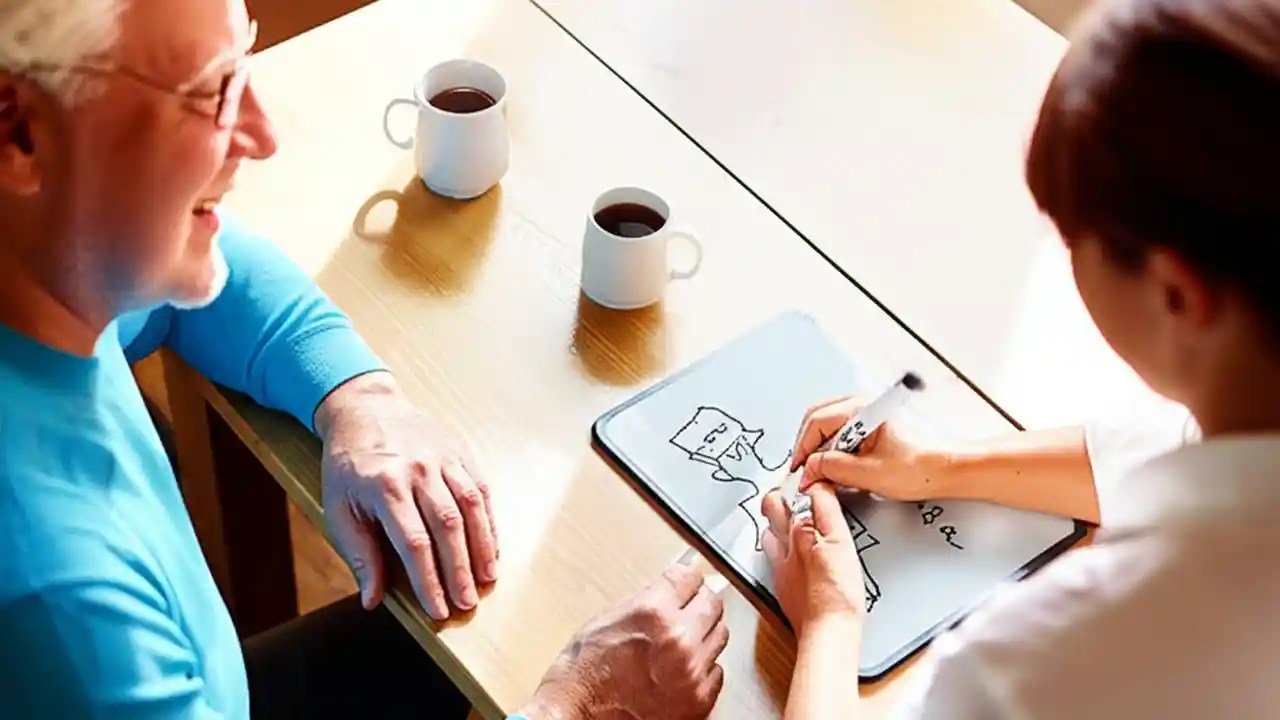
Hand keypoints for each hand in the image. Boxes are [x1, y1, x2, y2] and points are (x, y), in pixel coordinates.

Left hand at [315, 371, 497, 619]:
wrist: (365, 409)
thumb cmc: (348, 466)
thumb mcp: (338, 509)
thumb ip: (359, 554)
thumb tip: (373, 599)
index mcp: (383, 486)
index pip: (413, 542)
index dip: (429, 580)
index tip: (438, 610)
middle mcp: (417, 470)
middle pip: (446, 526)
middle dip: (460, 570)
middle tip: (468, 603)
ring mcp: (442, 457)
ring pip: (470, 505)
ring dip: (482, 546)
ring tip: (487, 579)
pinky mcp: (459, 451)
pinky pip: (480, 488)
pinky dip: (489, 521)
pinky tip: (492, 547)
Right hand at [517, 564, 728, 719]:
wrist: (578, 713)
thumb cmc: (585, 671)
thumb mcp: (610, 617)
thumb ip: (648, 599)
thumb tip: (674, 588)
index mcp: (653, 613)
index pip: (690, 577)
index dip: (685, 579)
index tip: (686, 583)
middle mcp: (678, 640)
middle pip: (712, 604)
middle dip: (698, 604)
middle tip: (686, 610)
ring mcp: (692, 672)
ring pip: (720, 635)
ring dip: (702, 635)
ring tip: (678, 644)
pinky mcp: (699, 699)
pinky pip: (717, 670)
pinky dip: (702, 668)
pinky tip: (680, 669)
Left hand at [761, 483, 864, 636]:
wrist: (828, 632)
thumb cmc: (837, 592)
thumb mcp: (840, 541)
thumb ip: (826, 509)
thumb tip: (818, 484)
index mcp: (797, 531)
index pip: (789, 494)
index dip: (799, 483)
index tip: (811, 479)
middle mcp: (783, 546)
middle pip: (771, 509)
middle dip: (779, 498)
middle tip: (794, 493)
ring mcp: (780, 567)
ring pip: (770, 534)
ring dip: (779, 524)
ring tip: (794, 521)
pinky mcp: (783, 586)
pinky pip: (775, 559)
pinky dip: (783, 551)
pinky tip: (796, 556)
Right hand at [791, 396, 946, 500]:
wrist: (947, 469)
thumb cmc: (920, 467)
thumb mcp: (868, 474)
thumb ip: (832, 468)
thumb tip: (809, 469)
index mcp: (862, 409)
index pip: (816, 423)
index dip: (802, 449)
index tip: (798, 470)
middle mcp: (862, 405)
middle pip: (817, 420)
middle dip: (807, 447)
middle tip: (805, 471)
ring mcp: (866, 414)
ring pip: (827, 427)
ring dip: (820, 450)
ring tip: (822, 473)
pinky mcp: (870, 425)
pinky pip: (841, 433)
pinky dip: (832, 450)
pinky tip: (838, 468)